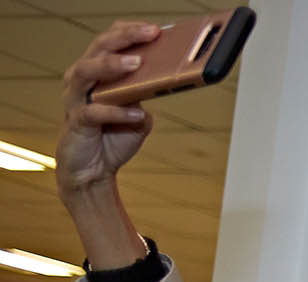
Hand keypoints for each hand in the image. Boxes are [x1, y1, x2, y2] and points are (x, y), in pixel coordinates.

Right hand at [59, 23, 157, 198]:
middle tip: (150, 33)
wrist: (93, 169)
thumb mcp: (140, 112)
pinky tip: (138, 113)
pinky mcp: (77, 122)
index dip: (130, 31)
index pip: (110, 40)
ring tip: (137, 63)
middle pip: (99, 47)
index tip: (155, 28)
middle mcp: (83, 80)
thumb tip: (172, 79)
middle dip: (126, 38)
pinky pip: (94, 112)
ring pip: (86, 71)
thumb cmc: (114, 135)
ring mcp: (76, 99)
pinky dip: (117, 111)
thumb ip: (149, 95)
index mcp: (98, 72)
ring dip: (112, 65)